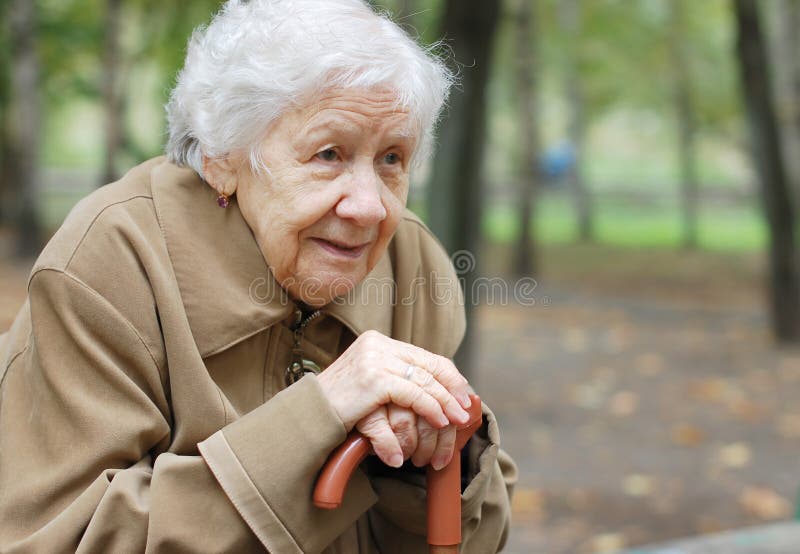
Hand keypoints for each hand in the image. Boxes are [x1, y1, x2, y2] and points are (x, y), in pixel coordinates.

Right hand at [317, 330, 470, 464]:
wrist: (309, 417)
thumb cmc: (339, 407)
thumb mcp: (370, 387)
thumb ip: (396, 381)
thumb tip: (434, 393)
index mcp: (377, 342)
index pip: (424, 356)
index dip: (448, 376)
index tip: (463, 395)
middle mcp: (377, 345)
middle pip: (428, 365)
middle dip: (451, 390)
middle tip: (465, 411)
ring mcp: (375, 359)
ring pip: (424, 379)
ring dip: (444, 402)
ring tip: (456, 420)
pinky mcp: (374, 378)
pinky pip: (412, 393)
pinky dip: (430, 408)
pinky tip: (438, 421)